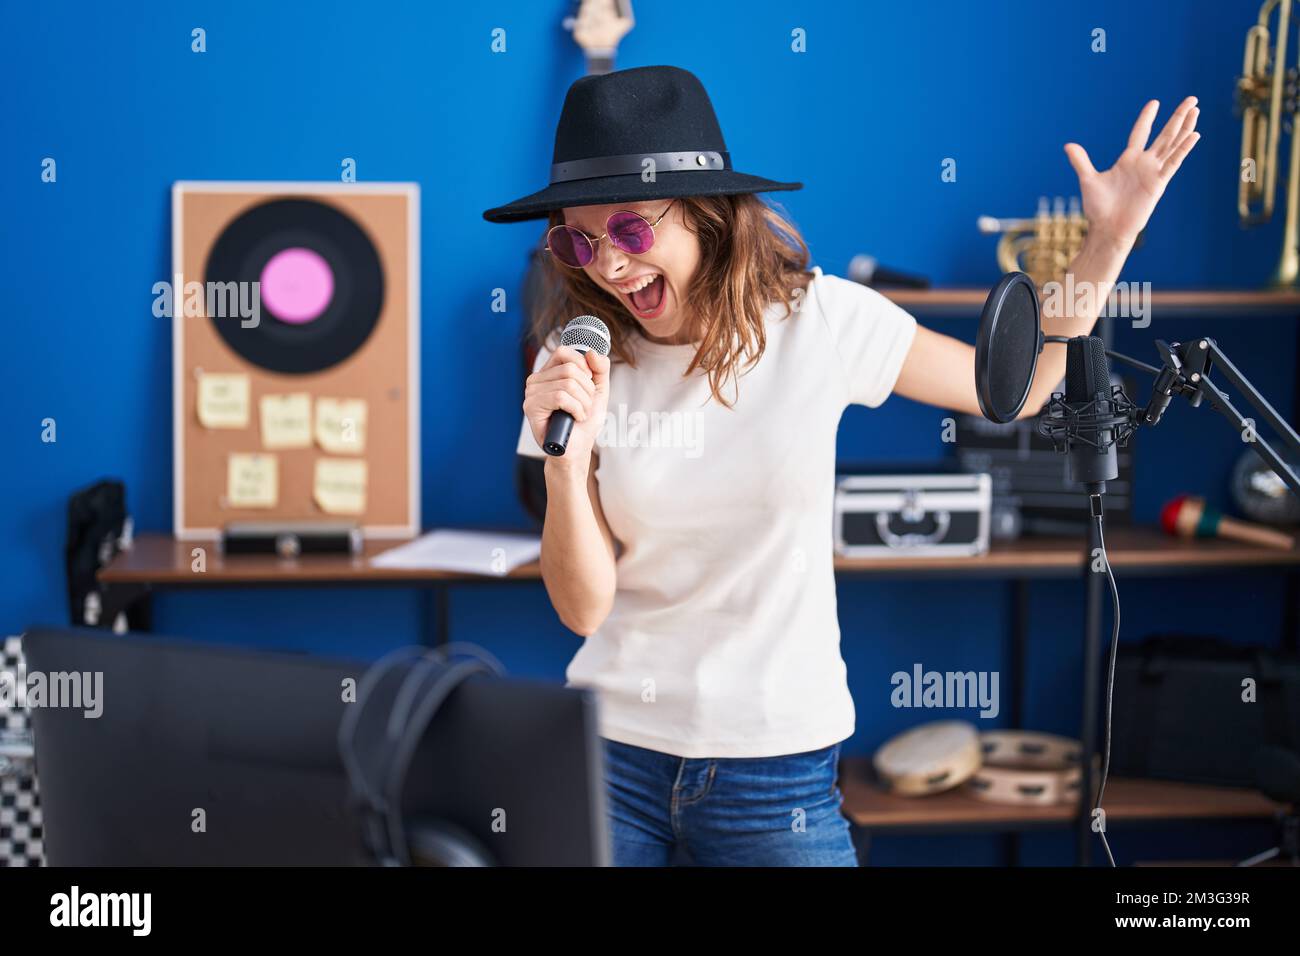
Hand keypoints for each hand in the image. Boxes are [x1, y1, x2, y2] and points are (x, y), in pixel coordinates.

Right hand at [523, 346, 609, 466]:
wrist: (577, 449)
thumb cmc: (584, 421)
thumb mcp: (598, 391)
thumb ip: (600, 369)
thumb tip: (591, 352)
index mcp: (548, 373)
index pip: (564, 352)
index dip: (583, 365)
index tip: (588, 384)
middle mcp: (536, 380)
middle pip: (570, 369)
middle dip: (587, 390)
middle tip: (585, 406)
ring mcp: (531, 393)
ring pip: (568, 384)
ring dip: (583, 403)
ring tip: (580, 414)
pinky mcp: (531, 407)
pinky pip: (560, 397)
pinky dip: (576, 409)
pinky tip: (574, 419)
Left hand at [1065, 96, 1200, 247]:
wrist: (1107, 229)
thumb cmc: (1098, 208)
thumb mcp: (1088, 179)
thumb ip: (1081, 161)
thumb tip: (1068, 145)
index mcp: (1128, 159)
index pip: (1140, 133)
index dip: (1147, 118)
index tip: (1155, 102)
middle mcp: (1144, 163)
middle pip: (1165, 135)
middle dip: (1177, 117)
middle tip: (1192, 99)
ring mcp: (1153, 172)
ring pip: (1173, 144)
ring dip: (1185, 127)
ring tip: (1196, 109)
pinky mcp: (1159, 183)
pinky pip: (1174, 163)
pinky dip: (1183, 149)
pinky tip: (1194, 135)